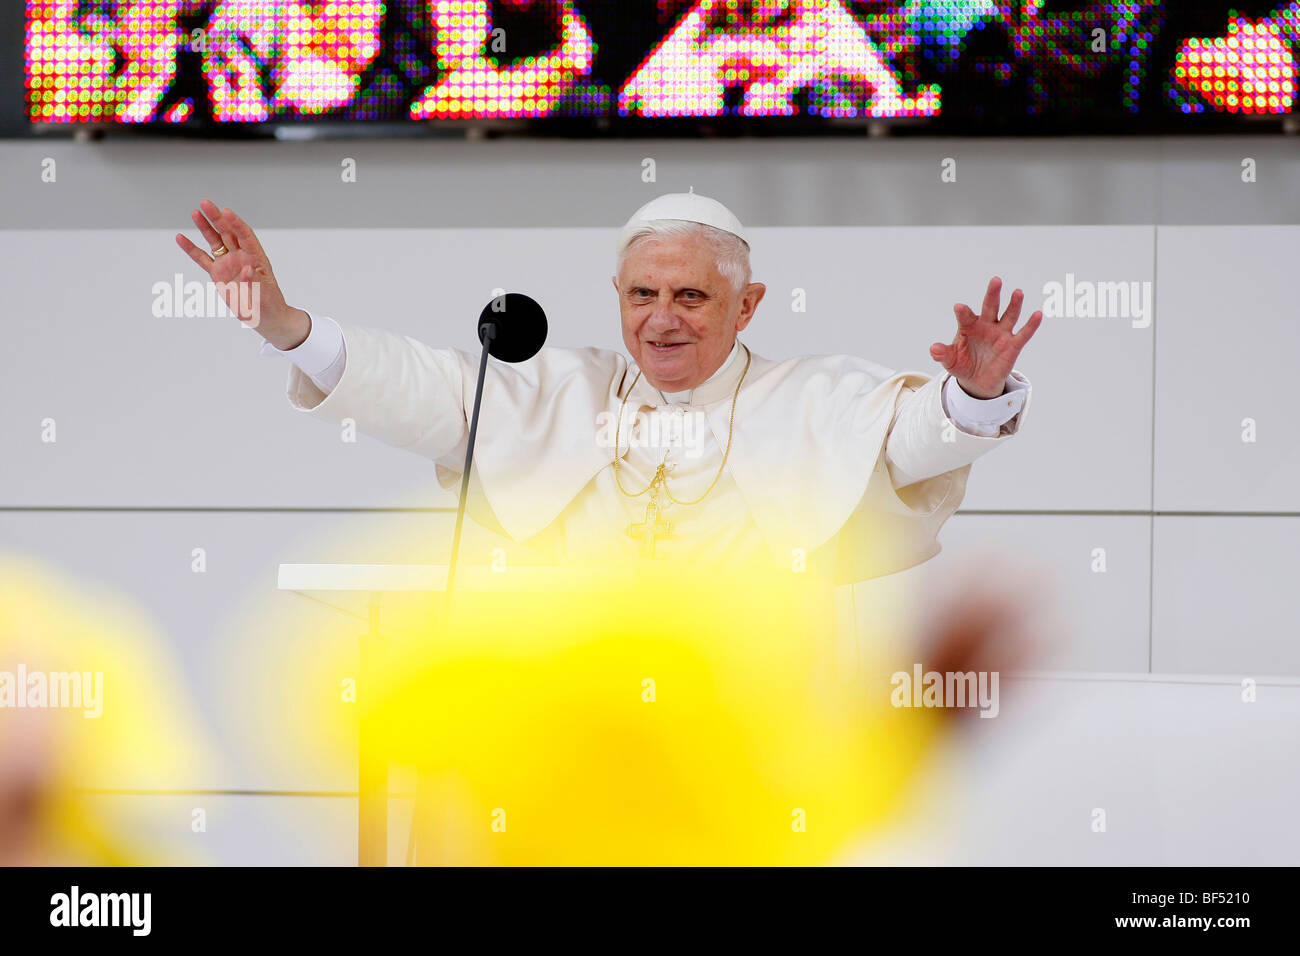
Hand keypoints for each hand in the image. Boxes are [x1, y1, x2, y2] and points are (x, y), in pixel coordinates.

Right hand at [174, 199, 308, 348]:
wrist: (265, 317)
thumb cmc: (269, 305)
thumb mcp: (264, 295)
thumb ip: (254, 282)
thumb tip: (246, 270)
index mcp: (256, 257)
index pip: (245, 236)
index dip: (236, 224)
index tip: (226, 212)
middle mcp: (241, 256)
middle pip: (228, 232)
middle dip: (217, 218)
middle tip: (206, 203)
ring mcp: (228, 263)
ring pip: (215, 241)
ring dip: (205, 227)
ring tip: (195, 212)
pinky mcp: (218, 273)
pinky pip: (202, 259)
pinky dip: (192, 249)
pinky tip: (181, 238)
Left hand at [929, 276, 1041, 398]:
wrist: (977, 380)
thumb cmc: (962, 364)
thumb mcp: (950, 361)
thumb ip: (942, 354)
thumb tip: (933, 349)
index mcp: (969, 326)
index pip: (966, 317)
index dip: (963, 313)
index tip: (959, 307)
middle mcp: (986, 326)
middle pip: (991, 307)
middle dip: (993, 294)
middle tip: (996, 281)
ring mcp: (1001, 334)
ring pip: (1009, 316)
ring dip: (1014, 305)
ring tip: (1017, 292)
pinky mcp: (1013, 345)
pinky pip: (1023, 334)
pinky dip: (1031, 325)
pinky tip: (1037, 314)